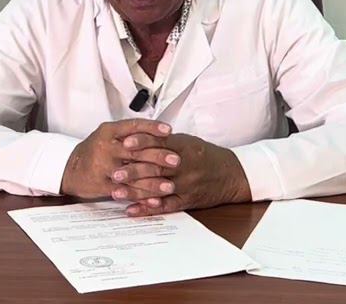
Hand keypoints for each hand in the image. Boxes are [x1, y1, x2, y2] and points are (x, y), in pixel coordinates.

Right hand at [60, 119, 179, 199]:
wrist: (71, 169)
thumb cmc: (96, 150)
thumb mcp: (109, 135)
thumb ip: (131, 133)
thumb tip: (161, 131)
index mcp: (109, 131)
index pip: (133, 126)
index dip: (152, 127)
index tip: (169, 130)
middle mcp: (106, 147)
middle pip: (135, 151)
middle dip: (158, 156)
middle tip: (176, 161)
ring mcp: (103, 166)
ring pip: (132, 174)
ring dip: (153, 181)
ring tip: (170, 186)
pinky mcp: (102, 185)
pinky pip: (125, 192)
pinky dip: (141, 197)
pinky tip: (155, 201)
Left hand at [117, 132, 250, 215]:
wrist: (231, 174)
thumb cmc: (206, 155)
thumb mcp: (188, 141)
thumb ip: (165, 141)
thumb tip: (138, 136)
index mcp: (185, 148)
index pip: (161, 143)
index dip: (142, 142)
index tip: (124, 142)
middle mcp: (185, 167)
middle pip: (157, 168)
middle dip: (134, 171)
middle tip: (114, 172)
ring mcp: (186, 186)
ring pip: (158, 189)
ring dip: (136, 192)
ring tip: (116, 192)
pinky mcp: (187, 201)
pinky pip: (166, 207)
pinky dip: (148, 209)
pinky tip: (132, 210)